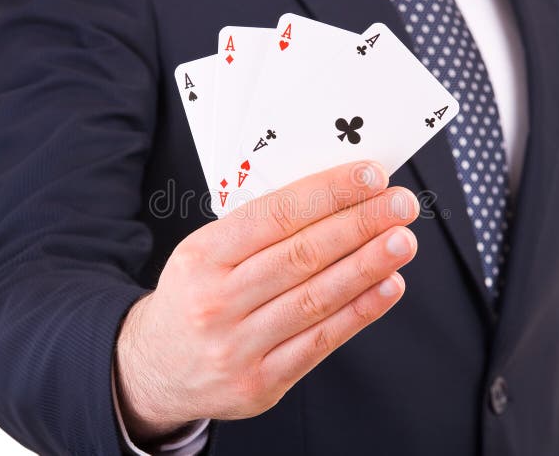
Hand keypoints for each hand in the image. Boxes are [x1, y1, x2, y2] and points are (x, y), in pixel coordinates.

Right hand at [114, 161, 418, 442]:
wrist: (156, 369)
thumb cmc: (193, 297)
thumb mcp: (204, 254)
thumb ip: (257, 231)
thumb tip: (332, 199)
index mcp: (201, 257)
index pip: (274, 215)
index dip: (327, 193)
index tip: (369, 175)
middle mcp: (216, 301)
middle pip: (302, 255)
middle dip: (359, 224)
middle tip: (400, 204)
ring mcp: (238, 346)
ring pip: (316, 298)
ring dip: (368, 266)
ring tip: (402, 240)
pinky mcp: (261, 383)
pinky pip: (320, 342)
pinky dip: (360, 312)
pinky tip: (389, 286)